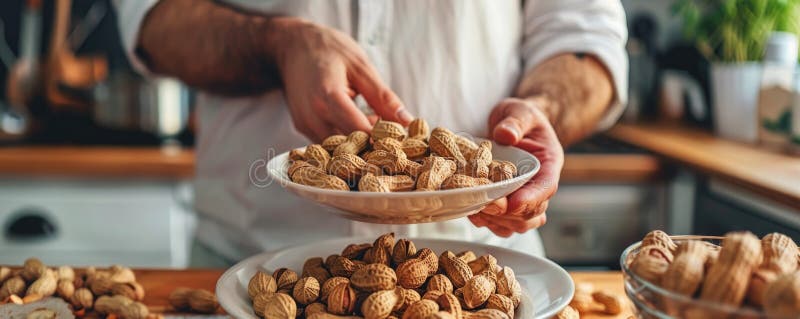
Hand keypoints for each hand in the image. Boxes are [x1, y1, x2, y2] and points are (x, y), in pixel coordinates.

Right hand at [276, 19, 412, 141]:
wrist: (292, 45)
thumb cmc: (329, 49)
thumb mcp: (361, 67)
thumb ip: (383, 97)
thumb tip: (407, 121)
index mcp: (328, 96)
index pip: (359, 130)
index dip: (382, 140)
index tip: (402, 141)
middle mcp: (312, 115)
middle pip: (348, 145)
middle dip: (372, 145)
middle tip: (393, 134)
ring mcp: (304, 123)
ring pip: (337, 148)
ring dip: (360, 142)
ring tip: (376, 123)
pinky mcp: (302, 127)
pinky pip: (327, 142)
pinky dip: (346, 138)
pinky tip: (360, 123)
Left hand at [468, 97, 563, 236]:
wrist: (514, 125)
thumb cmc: (520, 118)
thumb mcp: (519, 111)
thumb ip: (515, 122)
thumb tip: (505, 134)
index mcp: (548, 164)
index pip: (546, 187)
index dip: (530, 199)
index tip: (512, 203)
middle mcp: (539, 186)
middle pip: (532, 212)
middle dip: (509, 213)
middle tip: (486, 204)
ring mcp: (523, 197)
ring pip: (519, 224)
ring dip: (498, 222)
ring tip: (478, 209)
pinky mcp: (507, 204)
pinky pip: (502, 224)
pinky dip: (488, 223)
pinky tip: (473, 211)